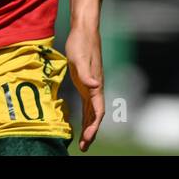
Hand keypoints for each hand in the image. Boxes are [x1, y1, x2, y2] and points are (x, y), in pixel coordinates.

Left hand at [65, 24, 103, 152]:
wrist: (84, 31)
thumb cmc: (81, 43)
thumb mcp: (80, 58)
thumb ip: (86, 73)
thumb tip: (95, 85)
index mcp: (96, 85)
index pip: (98, 111)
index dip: (94, 125)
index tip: (88, 137)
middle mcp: (96, 88)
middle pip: (96, 116)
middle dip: (91, 132)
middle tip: (84, 147)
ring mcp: (91, 87)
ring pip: (92, 112)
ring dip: (88, 127)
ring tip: (83, 142)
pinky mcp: (85, 83)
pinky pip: (87, 105)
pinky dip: (85, 117)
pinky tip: (81, 124)